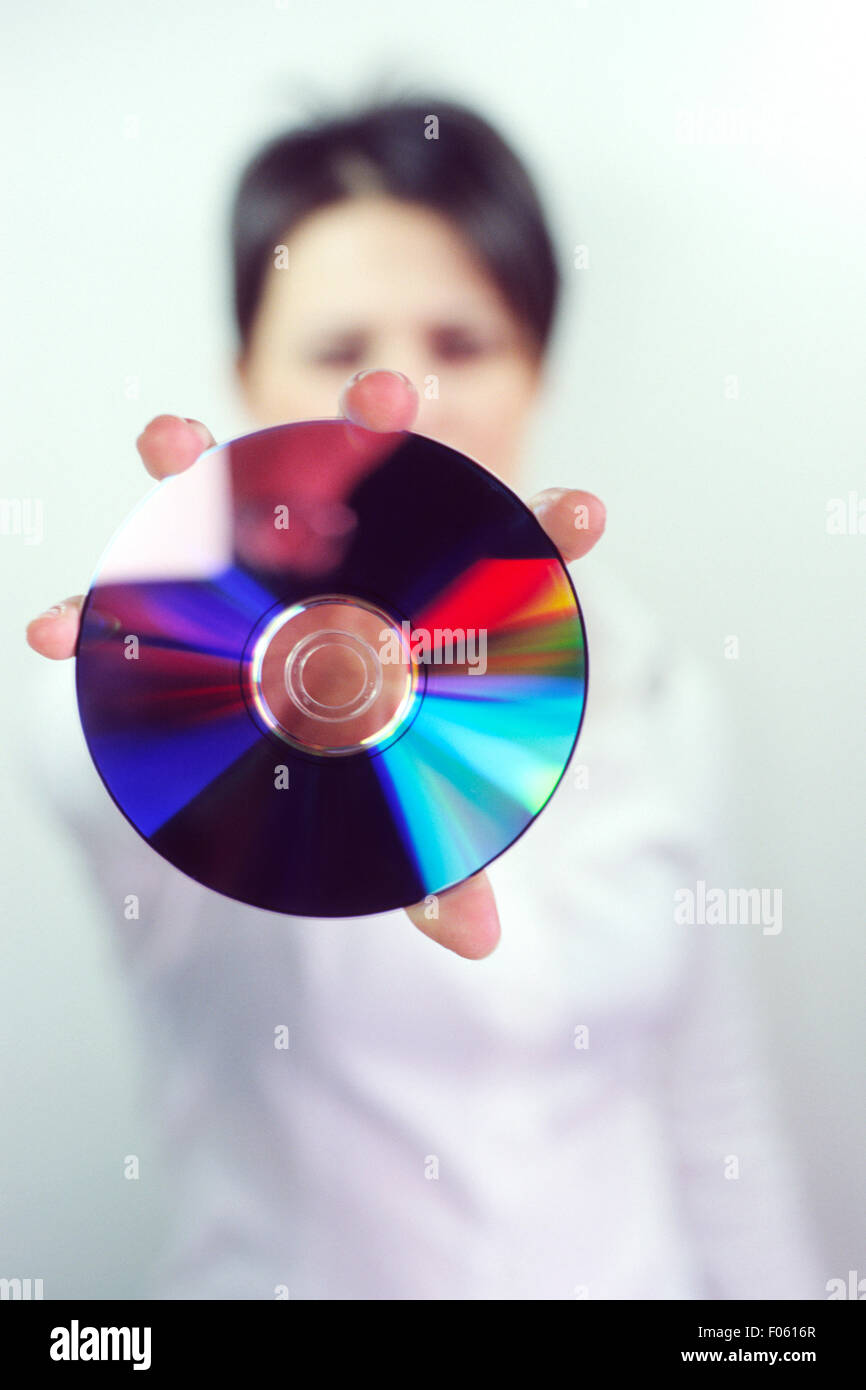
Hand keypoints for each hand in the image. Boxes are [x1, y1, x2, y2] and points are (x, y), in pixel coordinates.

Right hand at [26, 370, 605, 958]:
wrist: (290, 741)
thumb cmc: (366, 757)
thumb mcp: (398, 813)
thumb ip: (435, 859)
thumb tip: (481, 942)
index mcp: (430, 598)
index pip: (507, 552)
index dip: (548, 531)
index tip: (588, 514)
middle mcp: (356, 551)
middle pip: (375, 469)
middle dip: (379, 420)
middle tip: (391, 393)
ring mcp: (267, 554)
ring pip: (235, 483)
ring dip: (199, 456)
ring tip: (167, 443)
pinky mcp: (189, 585)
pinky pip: (137, 583)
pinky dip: (91, 603)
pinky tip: (52, 630)